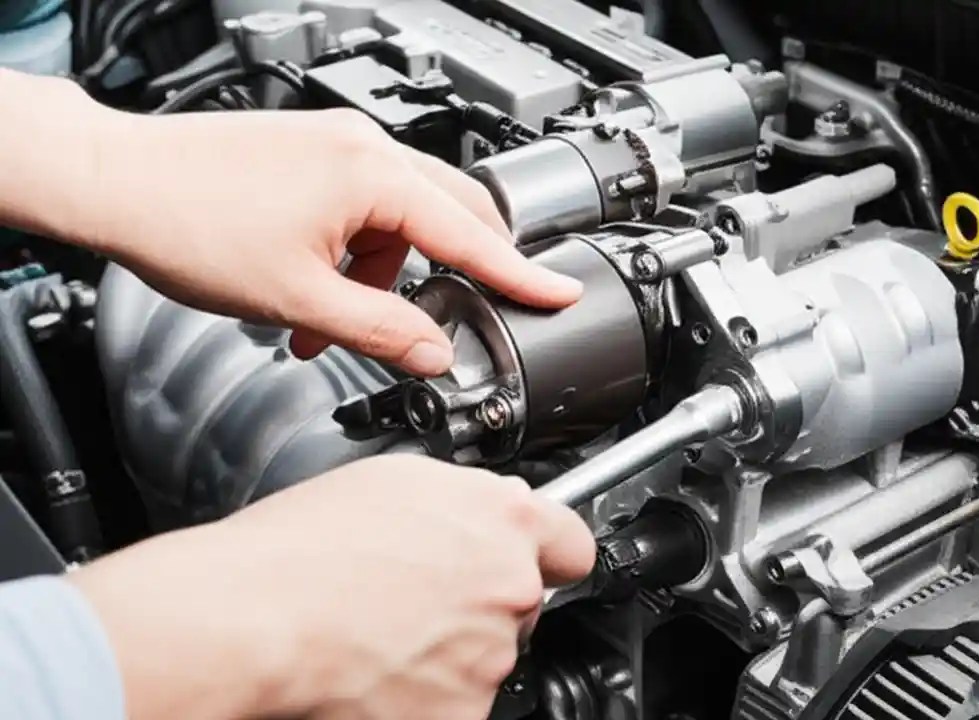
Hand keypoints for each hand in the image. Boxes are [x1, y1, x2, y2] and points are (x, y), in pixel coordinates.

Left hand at [0, 70, 581, 375]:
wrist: (116, 182)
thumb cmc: (189, 223)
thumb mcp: (299, 298)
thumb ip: (381, 330)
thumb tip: (434, 352)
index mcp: (373, 176)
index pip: (472, 235)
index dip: (521, 275)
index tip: (562, 291)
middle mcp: (363, 146)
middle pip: (449, 213)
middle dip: (454, 273)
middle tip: (466, 313)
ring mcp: (337, 143)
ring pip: (402, 216)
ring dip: (388, 275)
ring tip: (339, 326)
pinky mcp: (313, 151)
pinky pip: (364, 204)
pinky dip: (358, 253)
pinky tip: (320, 292)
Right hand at [70, 455, 594, 719]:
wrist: (255, 618)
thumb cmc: (304, 546)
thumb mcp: (396, 481)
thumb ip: (462, 499)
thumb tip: (476, 511)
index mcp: (505, 521)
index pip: (571, 544)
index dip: (548, 551)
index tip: (535, 559)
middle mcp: (510, 588)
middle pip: (520, 601)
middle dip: (480, 599)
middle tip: (415, 594)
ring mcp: (488, 657)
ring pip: (484, 654)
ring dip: (449, 648)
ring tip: (380, 629)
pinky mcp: (460, 713)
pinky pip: (455, 702)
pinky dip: (424, 694)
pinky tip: (376, 668)